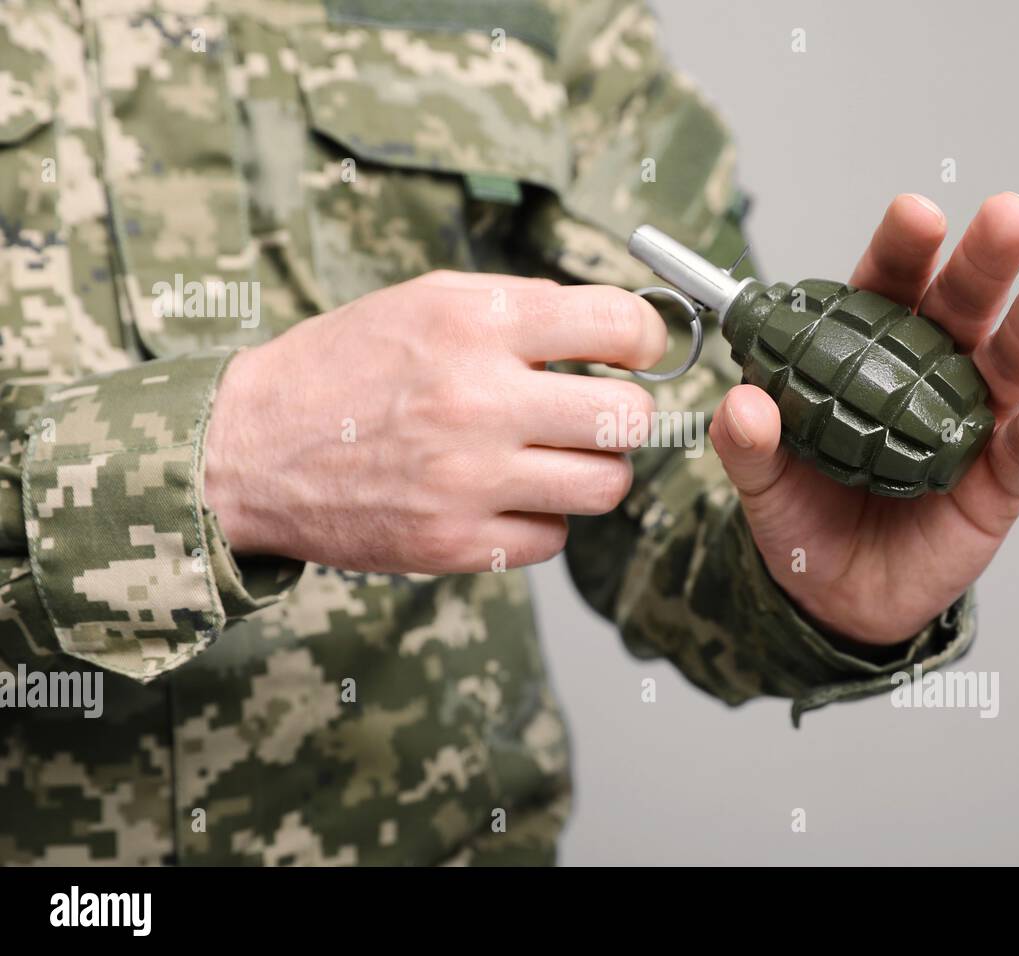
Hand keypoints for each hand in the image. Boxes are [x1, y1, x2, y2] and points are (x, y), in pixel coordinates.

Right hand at [204, 271, 664, 573]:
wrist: (249, 451)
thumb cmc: (344, 367)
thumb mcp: (427, 302)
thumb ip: (522, 308)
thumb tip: (615, 329)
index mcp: (475, 326)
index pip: (617, 325)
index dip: (644, 338)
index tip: (636, 351)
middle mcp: (478, 402)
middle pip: (630, 417)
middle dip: (624, 412)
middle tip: (595, 413)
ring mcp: (469, 482)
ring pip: (606, 486)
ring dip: (592, 470)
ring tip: (553, 456)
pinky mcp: (454, 545)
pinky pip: (555, 539)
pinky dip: (542, 519)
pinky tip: (505, 497)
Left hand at [710, 192, 1018, 644]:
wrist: (836, 596)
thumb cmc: (804, 518)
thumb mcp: (764, 484)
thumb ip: (749, 445)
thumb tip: (741, 405)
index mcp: (867, 355)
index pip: (887, 289)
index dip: (903, 251)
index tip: (916, 215)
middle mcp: (928, 375)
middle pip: (961, 309)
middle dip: (985, 263)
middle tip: (1009, 218)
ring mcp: (971, 424)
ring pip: (1009, 366)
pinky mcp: (1000, 482)